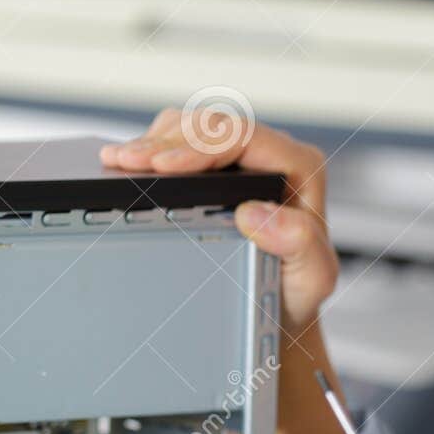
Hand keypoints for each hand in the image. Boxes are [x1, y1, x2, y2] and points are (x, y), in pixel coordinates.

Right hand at [100, 110, 335, 329]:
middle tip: (128, 161)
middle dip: (167, 141)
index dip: (203, 147)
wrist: (273, 307)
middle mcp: (270, 156)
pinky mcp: (210, 170)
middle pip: (213, 126)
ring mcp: (237, 160)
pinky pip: (177, 142)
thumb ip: (301, 244)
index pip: (247, 139)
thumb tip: (255, 213)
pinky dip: (148, 149)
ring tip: (120, 159)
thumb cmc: (294, 290)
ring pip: (191, 127)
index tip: (166, 166)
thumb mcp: (314, 279)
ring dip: (152, 141)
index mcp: (299, 168)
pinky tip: (123, 162)